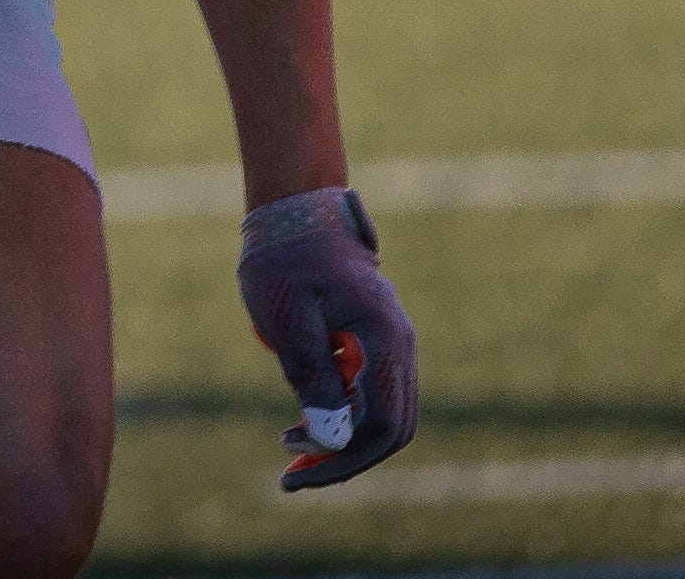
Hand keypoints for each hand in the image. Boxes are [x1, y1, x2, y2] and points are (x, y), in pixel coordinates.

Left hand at [237, 187, 418, 490]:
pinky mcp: (380, 340)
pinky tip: (307, 417)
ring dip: (346, 441)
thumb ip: (314, 379)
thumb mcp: (289, 321)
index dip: (341, 460)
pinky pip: (377, 394)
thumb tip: (334, 441)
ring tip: (293, 446)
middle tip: (292, 472)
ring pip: (389, 415)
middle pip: (393, 429)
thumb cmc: (284, 261)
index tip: (292, 473)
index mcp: (383, 336)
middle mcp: (400, 342)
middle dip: (345, 459)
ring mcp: (395, 340)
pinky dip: (348, 417)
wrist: (296, 211)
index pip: (380, 426)